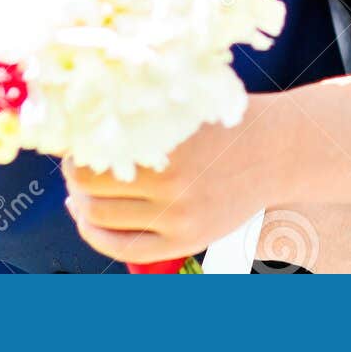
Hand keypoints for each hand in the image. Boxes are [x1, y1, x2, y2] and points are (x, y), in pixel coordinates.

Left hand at [63, 116, 266, 265]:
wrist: (278, 150)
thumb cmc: (225, 119)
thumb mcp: (186, 103)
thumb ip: (144, 111)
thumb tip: (82, 121)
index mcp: (167, 138)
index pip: (92, 151)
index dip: (73, 146)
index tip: (72, 138)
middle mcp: (171, 180)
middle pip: (88, 185)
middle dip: (73, 175)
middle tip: (73, 163)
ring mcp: (179, 214)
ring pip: (100, 217)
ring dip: (80, 204)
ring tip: (80, 190)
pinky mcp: (186, 239)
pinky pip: (124, 248)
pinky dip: (96, 236)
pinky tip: (87, 219)